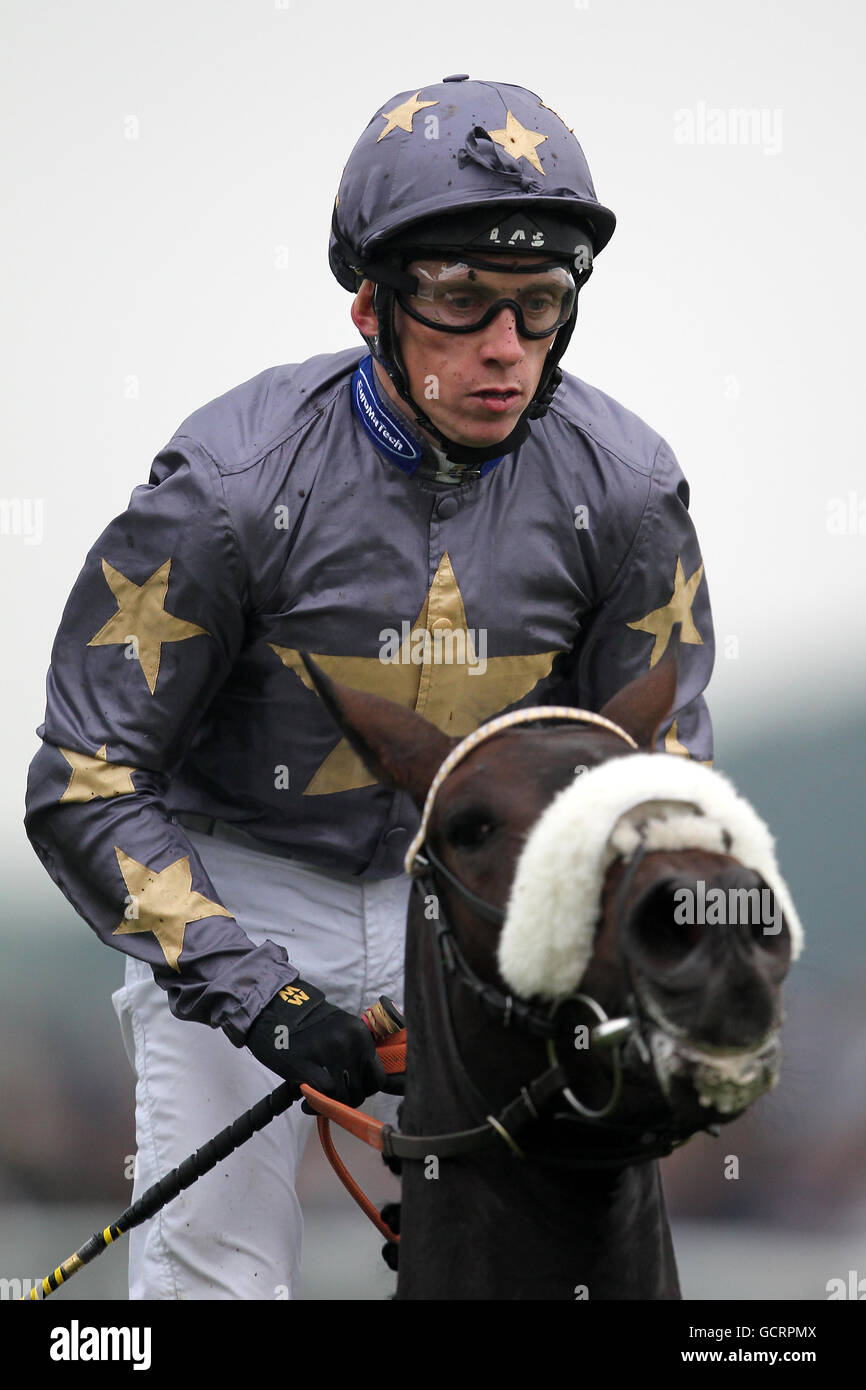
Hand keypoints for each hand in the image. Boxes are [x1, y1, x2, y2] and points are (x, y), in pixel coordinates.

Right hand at [245, 979, 387, 1108]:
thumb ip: (353, 1054)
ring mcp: (328, 1050)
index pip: (377, 1078)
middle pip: (360, 1090)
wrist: (273, 1010)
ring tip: (316, 1102)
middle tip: (331, 1100)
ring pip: (343, 1095)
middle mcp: (349, 1041)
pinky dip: (316, 1105)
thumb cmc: (306, 1025)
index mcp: (360, 1034)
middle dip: (345, 1101)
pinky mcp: (306, 1061)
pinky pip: (324, 1094)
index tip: (350, 1092)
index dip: (364, 1091)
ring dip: (330, 1105)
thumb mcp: (340, 1031)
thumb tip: (360, 1087)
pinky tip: (306, 1104)